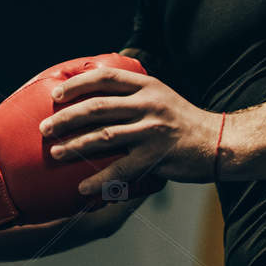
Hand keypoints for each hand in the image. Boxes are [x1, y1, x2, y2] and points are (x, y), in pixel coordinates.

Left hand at [37, 64, 222, 197]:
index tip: (55, 94)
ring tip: (55, 153)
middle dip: (66, 117)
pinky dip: (99, 179)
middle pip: (97, 106)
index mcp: (147, 86)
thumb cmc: (184, 121)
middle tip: (45, 127)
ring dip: (75, 145)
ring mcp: (153, 130)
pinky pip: (121, 170)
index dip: (77, 83)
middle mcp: (149, 104)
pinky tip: (83, 187)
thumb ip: (134, 93)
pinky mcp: (157, 156)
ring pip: (104, 136)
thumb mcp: (161, 96)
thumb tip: (95, 94)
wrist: (220, 142)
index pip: (105, 77)